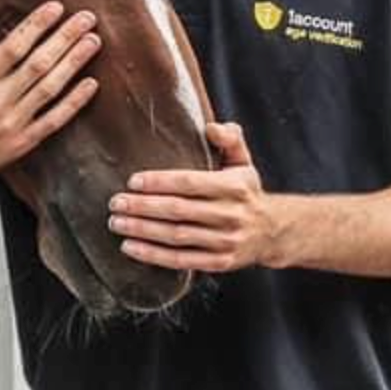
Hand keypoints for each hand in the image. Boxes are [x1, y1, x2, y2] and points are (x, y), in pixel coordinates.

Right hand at [0, 2, 101, 196]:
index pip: (12, 48)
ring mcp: (12, 122)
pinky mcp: (24, 140)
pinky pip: (54, 119)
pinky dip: (74, 102)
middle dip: (64, 38)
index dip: (36, 26)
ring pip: (50, 88)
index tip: (56, 8)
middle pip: (38, 64)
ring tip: (92, 41)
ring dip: (73, 63)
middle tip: (85, 18)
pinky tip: (91, 83)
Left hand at [107, 121, 286, 273]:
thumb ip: (230, 139)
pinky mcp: (220, 263)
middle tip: (115, 203)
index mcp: (234, 187)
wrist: (275, 232)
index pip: (190, 183)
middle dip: (143, 207)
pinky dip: (153, 255)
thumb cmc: (247, 192)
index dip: (160, 182)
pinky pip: (182, 261)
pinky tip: (130, 247)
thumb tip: (211, 127)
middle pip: (178, 211)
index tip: (133, 181)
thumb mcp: (244, 162)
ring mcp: (225, 242)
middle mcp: (230, 215)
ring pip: (177, 236)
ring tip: (116, 223)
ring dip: (143, 231)